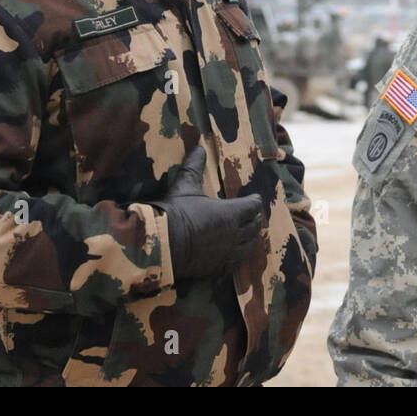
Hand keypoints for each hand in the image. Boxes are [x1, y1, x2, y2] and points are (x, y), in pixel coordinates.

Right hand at [150, 145, 263, 280]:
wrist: (161, 246)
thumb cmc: (175, 213)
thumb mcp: (185, 187)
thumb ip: (194, 167)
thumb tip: (198, 147)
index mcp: (230, 213)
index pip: (252, 206)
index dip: (254, 201)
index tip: (255, 198)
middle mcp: (234, 234)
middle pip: (254, 226)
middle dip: (255, 219)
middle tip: (254, 215)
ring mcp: (227, 253)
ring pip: (249, 246)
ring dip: (251, 238)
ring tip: (250, 234)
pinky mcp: (217, 268)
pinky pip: (236, 262)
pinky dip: (239, 256)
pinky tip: (235, 254)